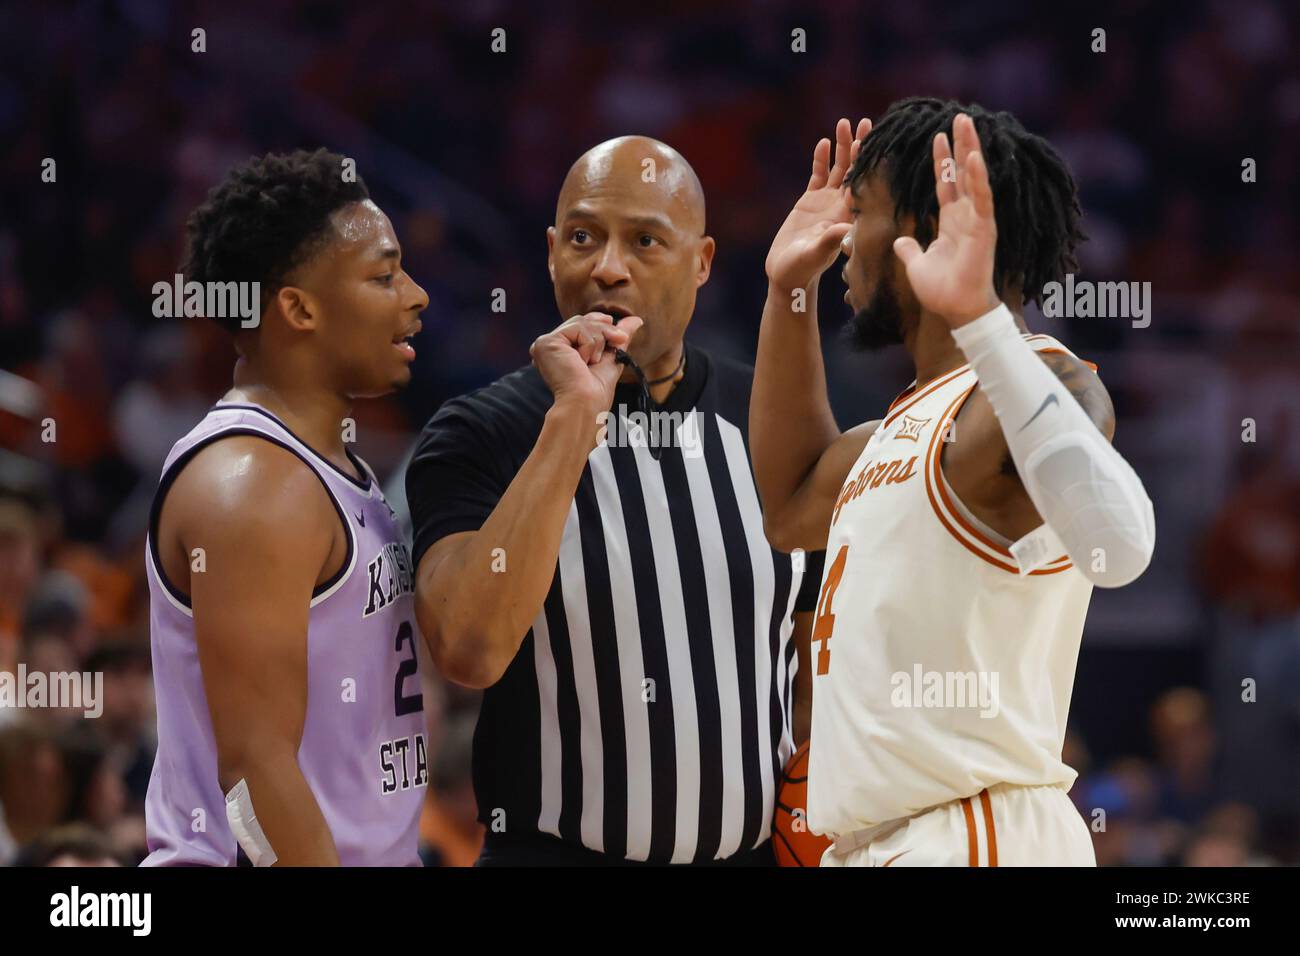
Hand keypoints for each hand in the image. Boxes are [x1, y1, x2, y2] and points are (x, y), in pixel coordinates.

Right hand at [530, 312, 642, 419]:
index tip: (619, 334)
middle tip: (620, 340)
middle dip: (606, 331)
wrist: (587, 403)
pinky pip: (577, 328)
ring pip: (581, 322)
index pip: (581, 325)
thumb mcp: (611, 357)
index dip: (601, 324)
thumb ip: (618, 336)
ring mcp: (545, 344)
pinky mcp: (545, 343)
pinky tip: (583, 362)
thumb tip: (637, 319)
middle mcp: (550, 347)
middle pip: (582, 320)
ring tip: (594, 361)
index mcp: (561, 351)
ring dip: (599, 340)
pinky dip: (589, 344)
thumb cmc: (596, 391)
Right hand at [765, 117, 870, 295]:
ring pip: (838, 169)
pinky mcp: (810, 201)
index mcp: (847, 216)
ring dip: (842, 147)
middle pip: (854, 170)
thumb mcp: (814, 254)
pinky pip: (818, 176)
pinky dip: (821, 160)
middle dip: (860, 147)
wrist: (787, 275)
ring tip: (844, 124)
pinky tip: (824, 143)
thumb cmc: (802, 269)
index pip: (862, 184)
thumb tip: (844, 226)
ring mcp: (826, 202)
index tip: (872, 142)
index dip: (867, 163)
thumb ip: (829, 240)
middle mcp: (840, 206)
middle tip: (867, 122)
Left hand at [892, 113, 1000, 327]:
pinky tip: (973, 157)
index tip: (937, 137)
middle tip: (959, 116)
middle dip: (960, 145)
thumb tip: (899, 241)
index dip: (942, 161)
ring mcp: (977, 221)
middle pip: (962, 173)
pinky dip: (978, 179)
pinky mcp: (984, 230)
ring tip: (966, 123)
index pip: (946, 184)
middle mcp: (966, 216)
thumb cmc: (941, 290)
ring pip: (974, 178)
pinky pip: (981, 199)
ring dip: (970, 150)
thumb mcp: (916, 265)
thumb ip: (909, 250)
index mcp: (951, 222)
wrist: (956, 310)